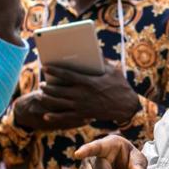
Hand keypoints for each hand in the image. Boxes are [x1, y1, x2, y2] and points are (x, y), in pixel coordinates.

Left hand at [12, 62, 139, 130]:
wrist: (126, 107)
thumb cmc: (120, 86)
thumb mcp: (113, 71)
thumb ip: (102, 61)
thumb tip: (95, 51)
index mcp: (88, 81)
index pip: (66, 74)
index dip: (54, 70)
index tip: (45, 67)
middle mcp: (82, 94)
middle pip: (59, 89)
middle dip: (48, 86)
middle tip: (42, 84)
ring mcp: (81, 106)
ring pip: (59, 102)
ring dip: (48, 99)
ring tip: (42, 95)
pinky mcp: (83, 115)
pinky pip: (66, 117)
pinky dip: (55, 116)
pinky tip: (47, 115)